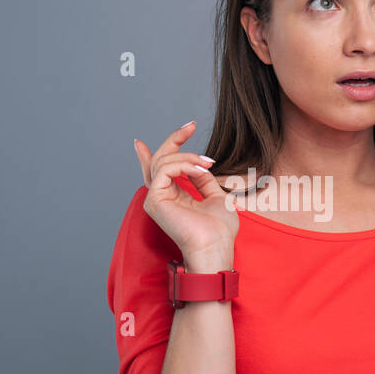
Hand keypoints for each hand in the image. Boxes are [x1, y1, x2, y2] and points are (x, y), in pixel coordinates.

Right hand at [133, 121, 237, 264]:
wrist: (216, 248)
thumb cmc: (219, 230)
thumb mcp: (216, 196)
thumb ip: (203, 179)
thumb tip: (197, 163)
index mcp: (173, 197)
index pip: (160, 169)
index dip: (160, 148)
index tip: (177, 131)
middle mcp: (160, 197)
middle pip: (159, 159)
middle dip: (173, 139)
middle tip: (190, 125)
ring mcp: (155, 199)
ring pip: (163, 161)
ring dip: (188, 156)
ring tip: (208, 163)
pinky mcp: (154, 199)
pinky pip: (165, 169)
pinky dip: (184, 164)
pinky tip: (201, 169)